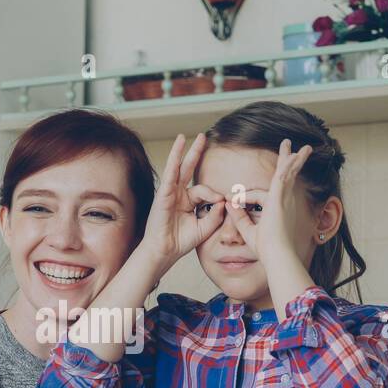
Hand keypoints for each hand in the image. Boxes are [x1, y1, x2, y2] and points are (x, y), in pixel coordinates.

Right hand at [140, 133, 226, 267]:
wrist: (165, 251)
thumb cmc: (181, 241)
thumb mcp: (205, 227)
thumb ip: (215, 214)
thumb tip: (224, 200)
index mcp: (187, 201)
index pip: (204, 190)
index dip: (214, 195)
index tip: (221, 202)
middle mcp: (178, 194)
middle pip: (188, 169)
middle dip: (195, 153)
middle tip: (203, 137)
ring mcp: (169, 193)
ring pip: (177, 168)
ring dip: (181, 151)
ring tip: (184, 136)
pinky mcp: (163, 194)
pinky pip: (170, 174)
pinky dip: (173, 160)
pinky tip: (177, 147)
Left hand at [226, 139, 314, 260]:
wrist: (277, 255)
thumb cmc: (267, 249)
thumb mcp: (248, 231)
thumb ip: (239, 218)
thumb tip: (229, 204)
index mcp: (277, 210)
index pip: (260, 196)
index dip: (244, 198)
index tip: (232, 201)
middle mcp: (284, 202)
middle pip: (286, 177)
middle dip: (288, 162)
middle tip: (292, 149)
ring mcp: (284, 200)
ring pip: (287, 173)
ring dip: (291, 158)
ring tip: (291, 144)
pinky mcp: (280, 199)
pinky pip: (283, 177)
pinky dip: (287, 165)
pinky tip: (292, 154)